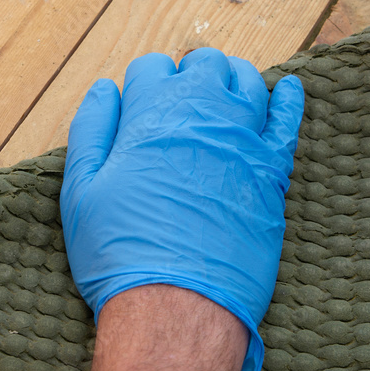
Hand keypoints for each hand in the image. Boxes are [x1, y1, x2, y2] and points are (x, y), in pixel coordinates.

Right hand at [60, 48, 303, 370]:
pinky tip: (287, 90)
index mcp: (151, 113)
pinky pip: (288, 120)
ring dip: (231, 78)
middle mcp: (202, 114)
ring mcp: (243, 140)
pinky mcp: (272, 172)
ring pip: (246, 82)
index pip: (151, 67)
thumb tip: (105, 89)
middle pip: (203, 65)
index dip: (142, 84)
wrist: (176, 306)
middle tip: (179, 99)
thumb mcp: (81, 189)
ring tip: (221, 92)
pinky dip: (289, 99)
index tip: (140, 106)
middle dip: (188, 73)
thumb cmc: (120, 251)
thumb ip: (92, 130)